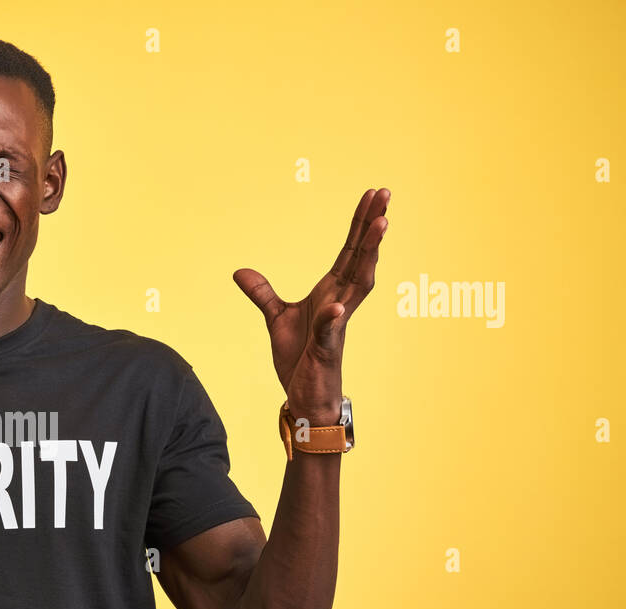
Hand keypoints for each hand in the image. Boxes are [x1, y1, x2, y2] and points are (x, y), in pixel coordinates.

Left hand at [233, 187, 388, 423]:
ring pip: (358, 286)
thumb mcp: (276, 319)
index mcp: (330, 292)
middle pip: (360, 258)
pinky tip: (336, 305)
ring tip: (381, 226)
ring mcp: (337, 325)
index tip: (372, 194)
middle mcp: (340, 303)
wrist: (304, 396)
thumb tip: (240, 271)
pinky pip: (330, 330)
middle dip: (372, 226)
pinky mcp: (326, 349)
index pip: (349, 251)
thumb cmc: (300, 358)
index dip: (359, 223)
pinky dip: (333, 317)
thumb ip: (263, 294)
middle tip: (385, 195)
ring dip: (369, 256)